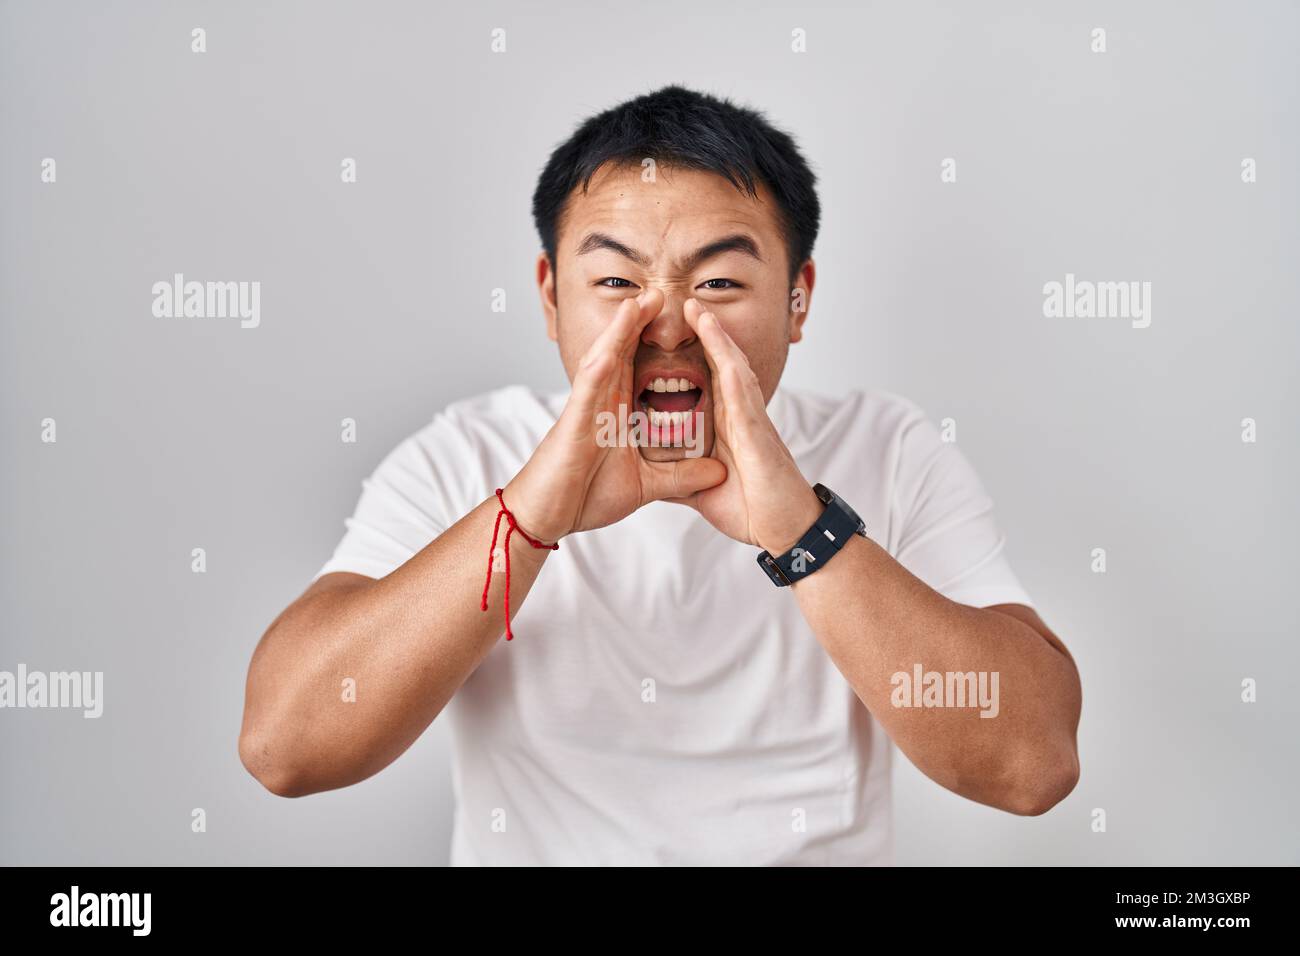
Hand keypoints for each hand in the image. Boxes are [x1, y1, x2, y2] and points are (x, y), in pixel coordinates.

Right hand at [503, 289, 727, 542]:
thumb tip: (718, 471)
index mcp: (615, 412)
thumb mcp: (646, 485)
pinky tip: (609, 350)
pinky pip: (586, 391)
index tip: (682, 322)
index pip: (638, 368)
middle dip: (639, 323)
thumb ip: (680, 476)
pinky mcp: (572, 424)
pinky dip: (597, 368)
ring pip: (603, 361)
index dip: (655, 343)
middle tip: (662, 293)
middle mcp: (599, 403)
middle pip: (621, 354)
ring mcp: (584, 410)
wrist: (546, 517)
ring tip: (638, 302)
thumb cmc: (584, 497)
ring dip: (619, 332)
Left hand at [666, 299, 823, 553]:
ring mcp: (752, 420)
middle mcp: (741, 415)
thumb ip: (680, 475)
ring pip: (733, 368)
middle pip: (720, 364)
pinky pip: (744, 393)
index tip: (665, 333)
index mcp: (727, 424)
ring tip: (698, 310)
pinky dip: (732, 368)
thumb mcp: (701, 489)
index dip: (689, 355)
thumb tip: (653, 473)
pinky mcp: (759, 432)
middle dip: (703, 333)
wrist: (785, 530)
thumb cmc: (752, 508)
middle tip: (682, 303)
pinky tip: (721, 350)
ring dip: (717, 338)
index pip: (705, 379)